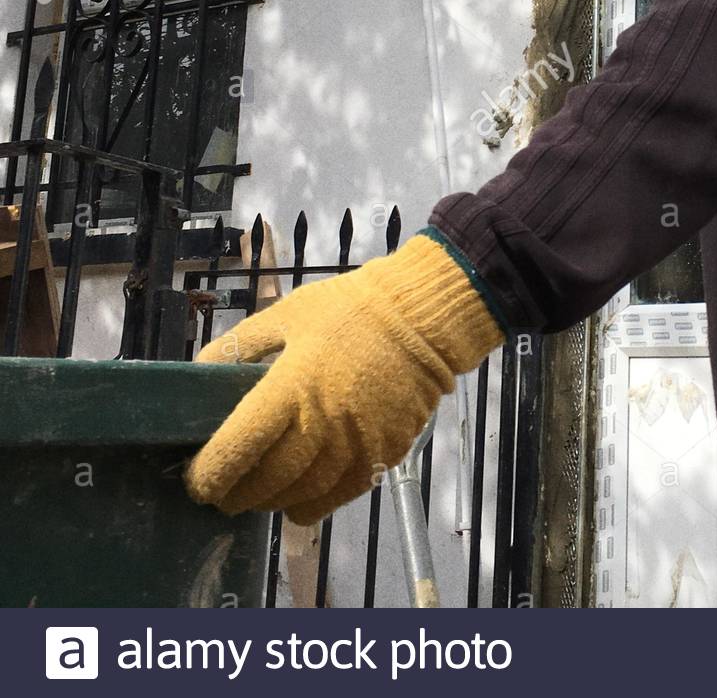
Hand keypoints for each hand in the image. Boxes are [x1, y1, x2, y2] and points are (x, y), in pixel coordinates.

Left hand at [182, 231, 504, 524]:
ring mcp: (355, 446)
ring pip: (297, 497)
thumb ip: (238, 346)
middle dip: (233, 493)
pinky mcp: (382, 456)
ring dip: (268, 501)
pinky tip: (295, 499)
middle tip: (220, 490)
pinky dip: (308, 506)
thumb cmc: (350, 309)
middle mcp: (321, 426)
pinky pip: (335, 499)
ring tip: (255, 493)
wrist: (422, 318)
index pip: (236, 450)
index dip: (208, 475)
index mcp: (291, 388)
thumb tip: (197, 374)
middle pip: (263, 483)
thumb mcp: (286, 314)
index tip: (196, 478)